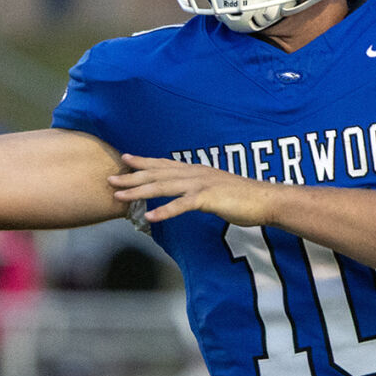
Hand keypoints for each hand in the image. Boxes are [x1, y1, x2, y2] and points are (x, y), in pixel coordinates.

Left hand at [107, 154, 275, 225]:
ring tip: (120, 196)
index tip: (125, 158)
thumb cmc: (243, 197)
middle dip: (131, 177)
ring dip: (139, 191)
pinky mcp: (207, 199)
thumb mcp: (216, 189)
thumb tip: (188, 194)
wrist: (266, 199)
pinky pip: (181, 205)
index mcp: (196, 170)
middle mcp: (194, 173)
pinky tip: (149, 217)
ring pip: (163, 187)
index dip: (143, 161)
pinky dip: (164, 211)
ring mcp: (200, 184)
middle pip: (157, 174)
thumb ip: (199, 190)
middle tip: (110, 179)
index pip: (164, 164)